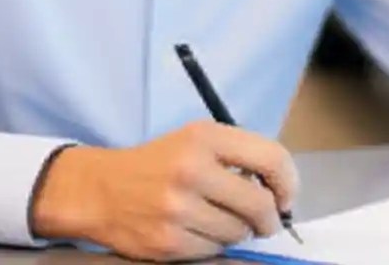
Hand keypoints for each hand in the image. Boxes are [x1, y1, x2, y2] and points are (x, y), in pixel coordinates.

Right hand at [30, 121, 298, 261]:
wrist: (99, 190)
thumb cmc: (159, 164)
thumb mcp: (197, 140)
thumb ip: (239, 156)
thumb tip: (280, 191)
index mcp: (205, 137)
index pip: (271, 159)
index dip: (289, 183)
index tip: (287, 197)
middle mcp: (192, 170)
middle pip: (259, 205)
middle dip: (269, 218)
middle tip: (266, 221)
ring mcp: (178, 209)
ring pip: (238, 232)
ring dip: (238, 232)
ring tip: (220, 220)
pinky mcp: (168, 242)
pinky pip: (213, 251)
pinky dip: (213, 245)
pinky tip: (197, 231)